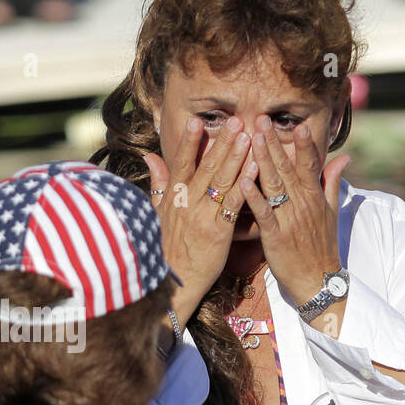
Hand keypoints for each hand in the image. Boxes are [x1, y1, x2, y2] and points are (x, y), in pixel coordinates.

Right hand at [143, 115, 255, 326]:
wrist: (170, 284)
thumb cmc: (163, 249)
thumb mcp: (156, 214)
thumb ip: (157, 183)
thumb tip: (149, 157)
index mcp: (172, 198)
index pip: (180, 163)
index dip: (189, 141)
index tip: (197, 120)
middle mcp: (186, 203)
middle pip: (205, 167)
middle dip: (221, 142)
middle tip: (236, 121)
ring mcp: (202, 217)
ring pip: (221, 181)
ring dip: (236, 157)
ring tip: (248, 136)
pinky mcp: (218, 232)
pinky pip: (232, 204)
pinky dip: (244, 185)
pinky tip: (255, 170)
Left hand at [240, 116, 350, 306]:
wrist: (318, 281)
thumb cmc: (322, 246)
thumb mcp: (332, 212)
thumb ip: (332, 182)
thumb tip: (344, 157)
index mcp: (315, 197)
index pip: (310, 165)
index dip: (303, 144)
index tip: (297, 123)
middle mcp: (303, 204)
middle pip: (287, 168)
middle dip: (273, 143)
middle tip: (260, 119)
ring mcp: (289, 219)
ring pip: (274, 185)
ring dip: (262, 161)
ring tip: (250, 139)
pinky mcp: (275, 236)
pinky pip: (263, 213)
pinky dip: (253, 197)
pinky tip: (243, 180)